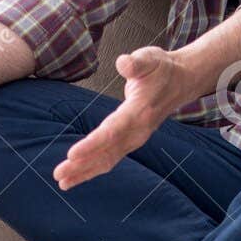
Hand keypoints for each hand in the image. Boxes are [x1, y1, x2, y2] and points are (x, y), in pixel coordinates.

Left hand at [55, 48, 188, 190]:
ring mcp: (136, 138)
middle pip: (107, 151)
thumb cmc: (162, 69)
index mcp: (140, 111)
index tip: (72, 153)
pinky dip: (93, 169)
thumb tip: (123, 62)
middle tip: (58, 174)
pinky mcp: (131, 141)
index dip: (92, 143)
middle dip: (82, 164)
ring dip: (85, 171)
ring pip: (108, 160)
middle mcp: (139, 130)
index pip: (113, 131)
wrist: (182, 82)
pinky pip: (110, 159)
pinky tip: (76, 177)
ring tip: (62, 182)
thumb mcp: (150, 58)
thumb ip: (136, 62)